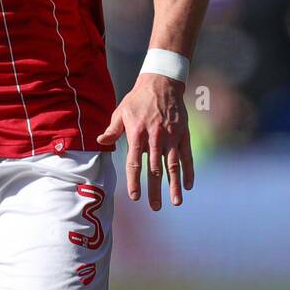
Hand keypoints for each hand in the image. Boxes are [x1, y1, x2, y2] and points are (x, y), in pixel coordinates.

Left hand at [97, 74, 193, 208]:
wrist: (162, 82)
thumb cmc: (138, 99)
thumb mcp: (121, 111)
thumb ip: (113, 130)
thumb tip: (100, 141)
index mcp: (137, 134)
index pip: (134, 162)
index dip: (134, 180)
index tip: (135, 196)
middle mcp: (155, 137)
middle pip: (154, 169)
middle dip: (154, 190)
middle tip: (155, 207)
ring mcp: (172, 136)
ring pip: (173, 165)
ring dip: (174, 185)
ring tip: (175, 202)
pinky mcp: (183, 134)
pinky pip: (186, 156)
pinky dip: (188, 171)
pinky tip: (188, 186)